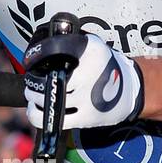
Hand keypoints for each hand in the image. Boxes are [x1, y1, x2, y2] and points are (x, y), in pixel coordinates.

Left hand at [23, 29, 143, 130]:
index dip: (38, 55)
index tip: (32, 60)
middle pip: (48, 77)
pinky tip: (35, 108)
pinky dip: (38, 115)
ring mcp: (88, 97)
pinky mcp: (86, 118)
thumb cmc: (105, 68)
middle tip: (32, 79)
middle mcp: (90, 73)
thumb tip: (42, 48)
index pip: (55, 49)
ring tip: (33, 92)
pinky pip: (54, 119)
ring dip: (34, 95)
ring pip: (49, 97)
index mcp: (92, 52)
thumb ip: (72, 44)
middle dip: (33, 79)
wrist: (129, 89)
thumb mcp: (94, 47)